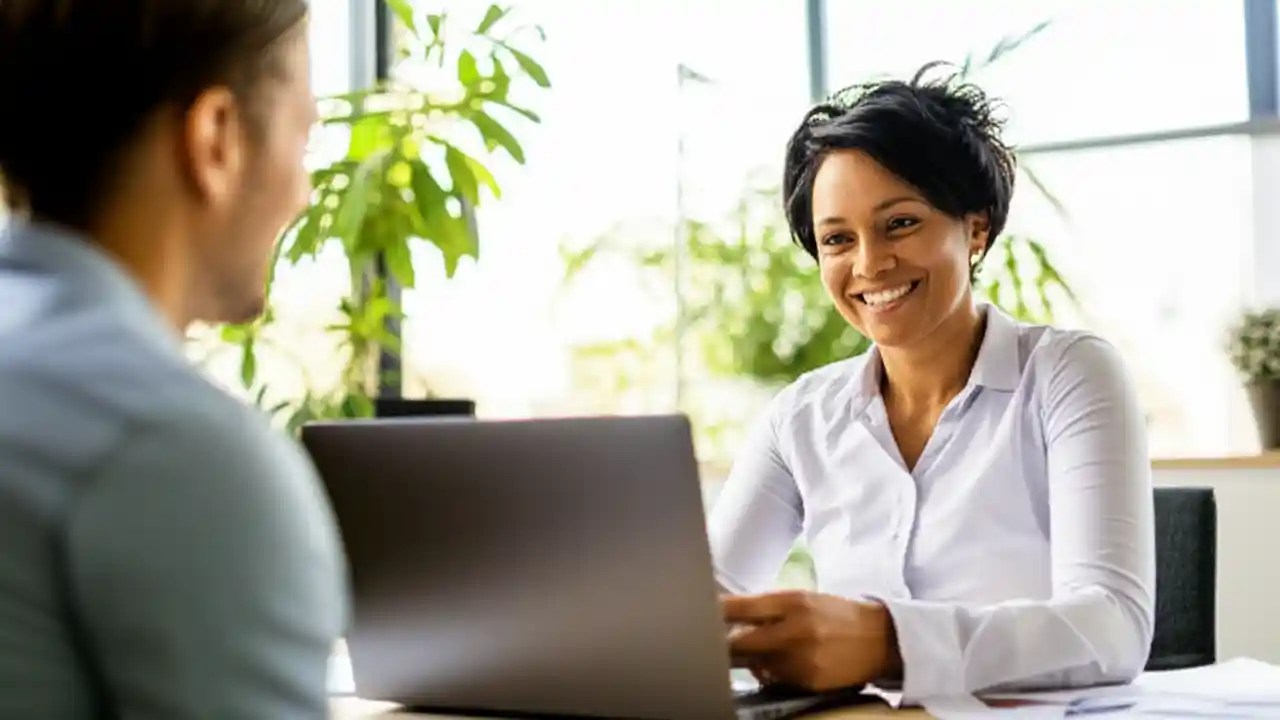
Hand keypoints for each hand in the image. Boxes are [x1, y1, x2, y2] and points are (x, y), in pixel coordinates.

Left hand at [722, 590, 901, 691]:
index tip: (698, 616)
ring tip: (768, 648)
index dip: (713, 613)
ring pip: (755, 665)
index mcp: (791, 602)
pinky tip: (785, 661)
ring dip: (751, 659)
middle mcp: (794, 630)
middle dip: (724, 644)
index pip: (738, 607)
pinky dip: (772, 671)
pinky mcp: (807, 681)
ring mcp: (800, 660)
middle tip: (715, 642)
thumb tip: (727, 614)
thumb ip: (766, 607)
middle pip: (738, 643)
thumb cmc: (837, 614)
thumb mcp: (803, 598)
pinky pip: (775, 679)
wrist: (881, 638)